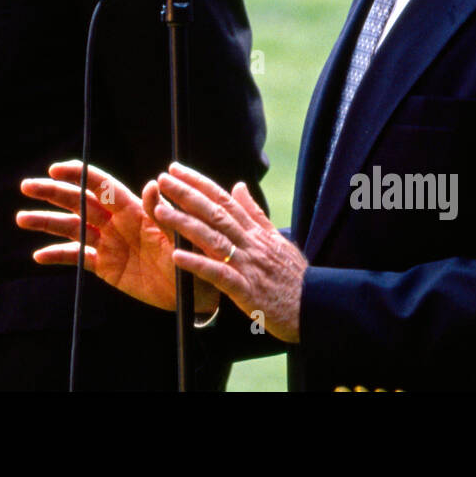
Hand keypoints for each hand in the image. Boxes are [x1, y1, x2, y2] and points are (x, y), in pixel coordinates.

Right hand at [17, 161, 179, 311]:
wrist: (191, 291)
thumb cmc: (191, 256)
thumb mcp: (178, 233)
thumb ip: (161, 212)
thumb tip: (152, 183)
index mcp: (133, 210)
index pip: (101, 186)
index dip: (79, 175)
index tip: (55, 168)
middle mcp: (116, 223)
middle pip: (79, 202)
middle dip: (53, 193)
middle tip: (27, 185)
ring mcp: (108, 244)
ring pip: (72, 228)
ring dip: (47, 222)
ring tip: (21, 217)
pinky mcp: (105, 267)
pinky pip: (76, 258)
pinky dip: (57, 255)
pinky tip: (38, 255)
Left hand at [154, 162, 306, 342]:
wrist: (315, 307)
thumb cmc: (294, 276)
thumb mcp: (277, 239)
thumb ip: (255, 213)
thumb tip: (238, 185)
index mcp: (255, 231)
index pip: (224, 199)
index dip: (199, 183)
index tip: (176, 169)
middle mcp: (250, 243)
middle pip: (214, 213)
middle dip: (186, 195)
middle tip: (162, 180)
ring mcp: (248, 265)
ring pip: (212, 238)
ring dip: (184, 224)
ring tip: (160, 211)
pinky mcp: (246, 290)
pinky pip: (218, 274)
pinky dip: (197, 264)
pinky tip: (176, 257)